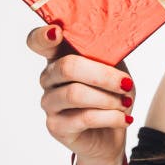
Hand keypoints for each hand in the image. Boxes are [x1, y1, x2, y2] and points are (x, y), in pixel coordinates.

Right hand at [27, 23, 134, 164]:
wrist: (113, 132)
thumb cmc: (112, 94)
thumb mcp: (116, 68)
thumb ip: (107, 54)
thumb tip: (113, 41)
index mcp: (60, 56)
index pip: (38, 41)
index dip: (43, 35)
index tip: (57, 32)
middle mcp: (48, 77)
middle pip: (67, 67)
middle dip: (103, 75)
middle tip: (127, 84)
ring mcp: (48, 102)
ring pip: (76, 94)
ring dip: (108, 99)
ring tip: (125, 103)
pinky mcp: (55, 126)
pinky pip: (84, 118)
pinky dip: (111, 117)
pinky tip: (124, 118)